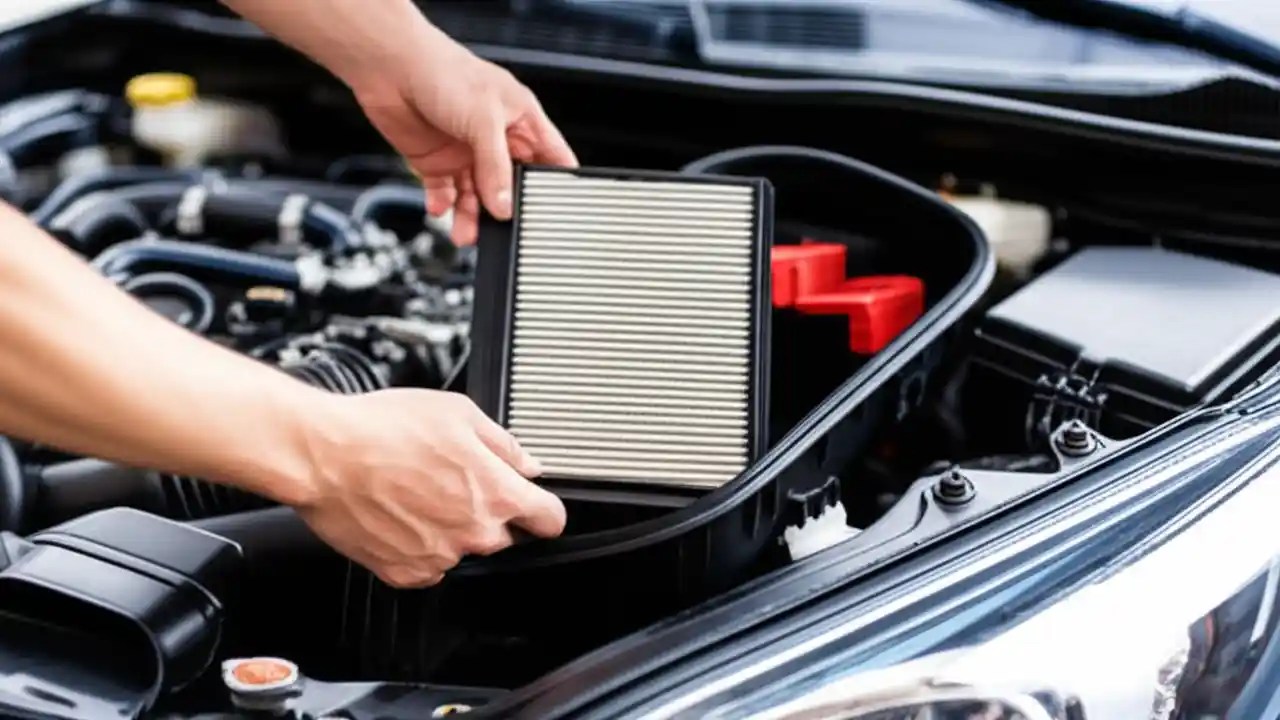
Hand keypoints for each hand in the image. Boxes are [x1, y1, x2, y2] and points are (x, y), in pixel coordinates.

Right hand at [291, 388, 565, 587]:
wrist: (323, 456)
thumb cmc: (383, 429)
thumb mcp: (458, 413)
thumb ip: (503, 444)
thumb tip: (525, 464)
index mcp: (496, 494)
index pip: (550, 520)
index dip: (542, 508)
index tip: (533, 504)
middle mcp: (474, 533)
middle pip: (504, 534)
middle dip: (488, 512)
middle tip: (452, 482)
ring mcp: (440, 558)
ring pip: (462, 548)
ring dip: (450, 527)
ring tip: (415, 491)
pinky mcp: (405, 573)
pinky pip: (428, 564)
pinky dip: (419, 545)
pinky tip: (400, 513)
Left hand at [350, 43, 577, 245]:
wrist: (390, 67)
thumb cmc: (443, 71)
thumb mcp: (484, 119)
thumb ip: (496, 167)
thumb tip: (504, 206)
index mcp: (520, 120)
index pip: (551, 158)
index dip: (555, 185)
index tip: (555, 213)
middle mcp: (495, 139)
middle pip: (511, 186)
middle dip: (508, 210)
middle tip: (505, 231)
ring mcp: (466, 152)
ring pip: (477, 197)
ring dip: (472, 217)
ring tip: (466, 233)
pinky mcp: (437, 162)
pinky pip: (446, 193)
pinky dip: (444, 205)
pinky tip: (441, 208)